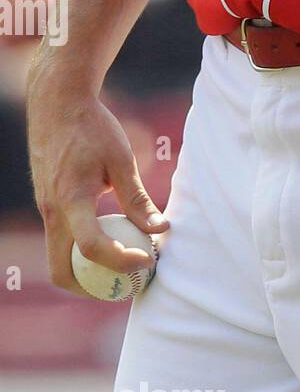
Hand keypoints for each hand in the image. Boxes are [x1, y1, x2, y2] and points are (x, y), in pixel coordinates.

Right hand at [27, 68, 166, 294]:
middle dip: (93, 287)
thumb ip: (137, 198)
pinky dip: (82, 251)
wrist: (57, 105)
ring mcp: (46, 211)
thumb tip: (161, 230)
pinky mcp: (48, 206)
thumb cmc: (92, 128)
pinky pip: (62, 241)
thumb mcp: (120, 160)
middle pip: (63, 271)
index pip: (91, 247)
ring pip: (59, 259)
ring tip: (125, 267)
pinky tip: (113, 240)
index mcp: (71, 200)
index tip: (147, 260)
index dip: (121, 261)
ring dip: (88, 271)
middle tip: (128, 285)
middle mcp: (52, 212)